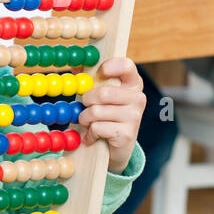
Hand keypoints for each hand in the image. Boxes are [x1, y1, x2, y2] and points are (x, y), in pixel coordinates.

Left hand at [76, 57, 146, 174]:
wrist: (117, 147)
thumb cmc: (106, 115)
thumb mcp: (101, 94)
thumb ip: (90, 78)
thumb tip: (75, 67)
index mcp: (133, 83)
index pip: (127, 66)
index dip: (110, 66)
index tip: (99, 73)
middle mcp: (138, 98)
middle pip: (103, 92)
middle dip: (86, 100)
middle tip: (84, 106)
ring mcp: (134, 116)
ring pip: (96, 111)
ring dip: (84, 118)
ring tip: (87, 122)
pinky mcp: (126, 134)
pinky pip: (97, 128)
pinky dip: (89, 133)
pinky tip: (93, 136)